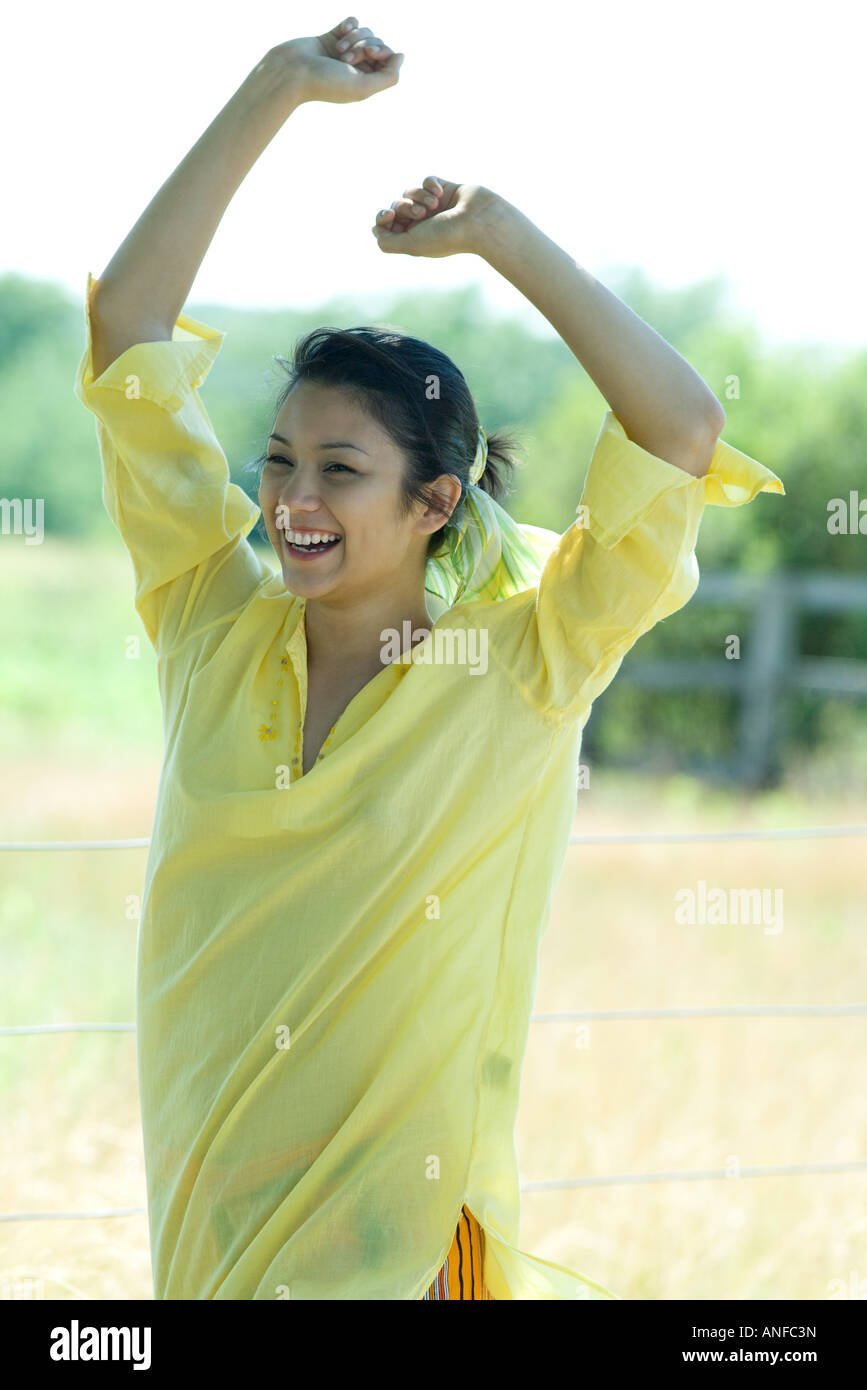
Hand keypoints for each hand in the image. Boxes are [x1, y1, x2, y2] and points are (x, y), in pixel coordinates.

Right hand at [269, 15, 403, 105]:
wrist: (291, 73)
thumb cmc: (325, 83)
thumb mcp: (362, 87)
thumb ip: (388, 77)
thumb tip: (401, 57)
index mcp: (365, 82)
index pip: (388, 59)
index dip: (383, 51)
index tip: (369, 54)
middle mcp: (357, 67)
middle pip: (377, 43)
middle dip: (364, 44)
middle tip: (346, 58)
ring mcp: (344, 52)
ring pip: (364, 31)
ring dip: (354, 37)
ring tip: (338, 50)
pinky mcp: (332, 37)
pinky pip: (351, 22)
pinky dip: (349, 24)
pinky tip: (340, 31)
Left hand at [371, 178, 502, 257]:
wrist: (480, 221)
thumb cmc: (448, 236)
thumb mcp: (411, 245)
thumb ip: (387, 242)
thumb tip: (374, 229)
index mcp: (414, 239)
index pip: (387, 225)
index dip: (383, 218)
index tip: (389, 216)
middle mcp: (423, 223)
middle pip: (396, 207)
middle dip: (403, 207)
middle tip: (420, 214)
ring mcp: (434, 206)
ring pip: (410, 191)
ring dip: (418, 196)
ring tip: (433, 205)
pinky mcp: (445, 190)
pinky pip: (427, 180)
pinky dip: (430, 185)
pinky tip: (441, 193)